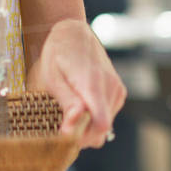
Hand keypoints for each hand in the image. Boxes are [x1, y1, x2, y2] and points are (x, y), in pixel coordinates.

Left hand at [31, 19, 125, 148]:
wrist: (73, 32)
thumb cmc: (57, 54)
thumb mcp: (52, 77)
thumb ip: (66, 103)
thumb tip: (72, 129)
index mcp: (93, 84)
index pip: (100, 126)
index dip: (82, 137)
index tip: (63, 132)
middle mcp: (111, 88)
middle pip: (101, 131)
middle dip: (80, 134)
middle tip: (60, 121)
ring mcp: (117, 90)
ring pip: (104, 127)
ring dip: (86, 126)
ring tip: (68, 108)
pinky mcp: (118, 92)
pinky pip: (107, 116)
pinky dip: (93, 118)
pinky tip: (79, 104)